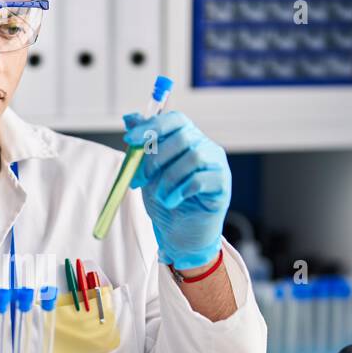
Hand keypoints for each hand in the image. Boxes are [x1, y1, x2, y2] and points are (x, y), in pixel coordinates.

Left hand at [123, 110, 230, 270]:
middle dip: (156, 158)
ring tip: (161, 196)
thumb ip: (141, 146)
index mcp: (188, 140)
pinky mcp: (222, 186)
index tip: (130, 139)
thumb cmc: (166, 201)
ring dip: (168, 179)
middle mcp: (205, 148)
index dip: (152, 126)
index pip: (175, 120)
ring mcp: (217, 166)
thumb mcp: (147, 172)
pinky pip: (201, 180)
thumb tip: (129, 118)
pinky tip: (174, 201)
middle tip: (142, 179)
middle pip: (182, 137)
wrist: (179, 234)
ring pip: (193, 157)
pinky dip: (181, 191)